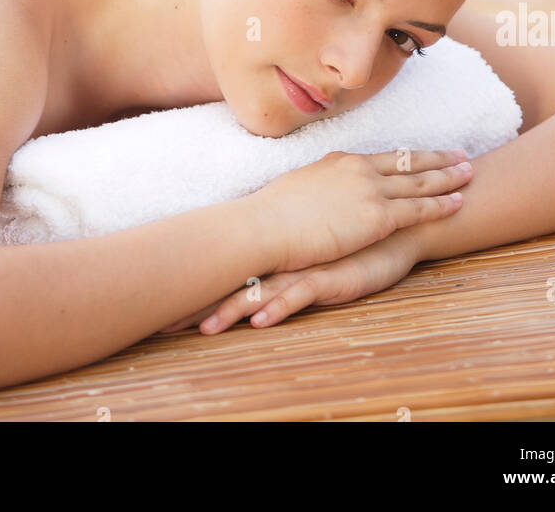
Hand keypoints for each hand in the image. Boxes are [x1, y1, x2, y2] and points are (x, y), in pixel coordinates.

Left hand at [159, 226, 424, 334]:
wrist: (396, 225)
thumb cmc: (350, 237)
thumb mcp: (310, 250)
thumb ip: (283, 255)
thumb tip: (251, 265)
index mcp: (273, 252)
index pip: (225, 269)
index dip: (194, 285)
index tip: (159, 301)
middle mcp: (282, 259)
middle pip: (232, 281)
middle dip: (198, 303)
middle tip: (161, 321)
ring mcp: (304, 268)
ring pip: (260, 292)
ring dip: (231, 312)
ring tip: (204, 329)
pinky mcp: (329, 277)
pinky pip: (299, 296)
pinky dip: (277, 308)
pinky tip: (260, 321)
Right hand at [244, 147, 472, 273]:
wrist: (266, 226)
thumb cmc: (273, 215)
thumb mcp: (298, 190)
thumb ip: (318, 189)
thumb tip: (319, 195)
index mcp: (340, 162)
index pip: (383, 158)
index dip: (408, 156)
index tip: (426, 154)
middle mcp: (360, 170)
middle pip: (408, 161)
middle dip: (438, 159)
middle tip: (461, 154)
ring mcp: (371, 191)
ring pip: (420, 182)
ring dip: (449, 178)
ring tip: (471, 173)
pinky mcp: (377, 217)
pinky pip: (419, 209)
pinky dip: (442, 205)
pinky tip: (459, 202)